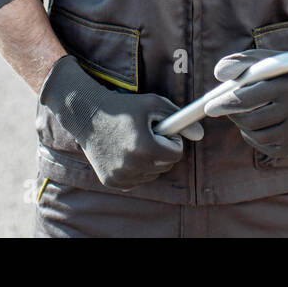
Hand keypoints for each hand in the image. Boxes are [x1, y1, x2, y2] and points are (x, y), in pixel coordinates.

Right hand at [39, 55, 201, 190]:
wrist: (87, 115)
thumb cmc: (123, 107)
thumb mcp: (153, 104)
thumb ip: (179, 119)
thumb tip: (200, 135)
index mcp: (145, 147)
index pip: (176, 154)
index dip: (172, 140)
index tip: (161, 130)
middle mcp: (133, 166)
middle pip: (165, 166)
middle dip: (162, 150)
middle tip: (147, 134)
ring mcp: (121, 176)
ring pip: (152, 174)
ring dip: (149, 160)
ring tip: (133, 141)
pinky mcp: (112, 182)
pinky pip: (137, 180)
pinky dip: (136, 169)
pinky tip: (124, 152)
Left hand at [204, 36, 287, 158]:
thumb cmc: (280, 70)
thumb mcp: (263, 59)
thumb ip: (239, 62)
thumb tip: (219, 74)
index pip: (249, 99)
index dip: (225, 103)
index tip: (209, 107)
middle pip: (250, 120)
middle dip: (233, 114)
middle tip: (224, 107)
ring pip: (257, 136)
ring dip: (244, 125)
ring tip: (247, 111)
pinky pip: (266, 148)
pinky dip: (255, 137)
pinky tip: (259, 124)